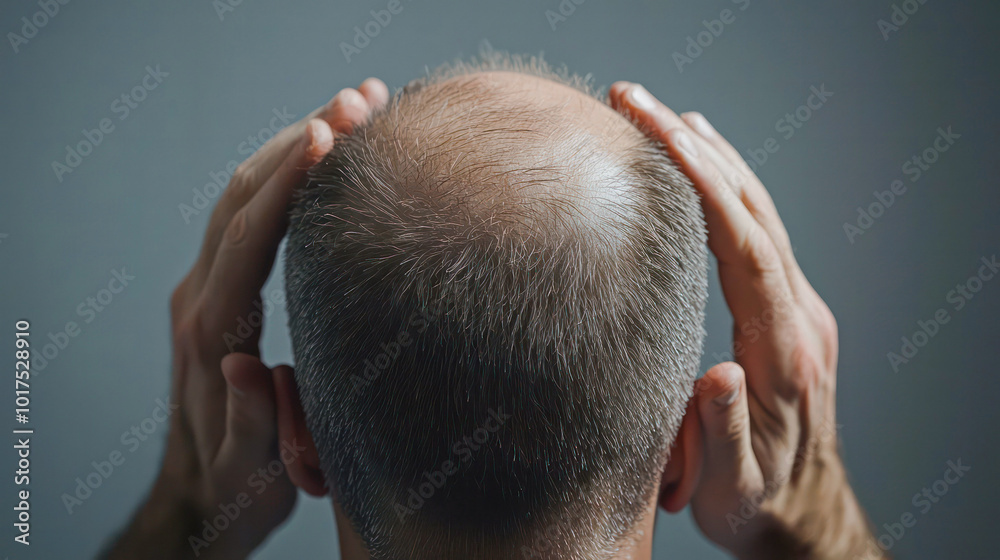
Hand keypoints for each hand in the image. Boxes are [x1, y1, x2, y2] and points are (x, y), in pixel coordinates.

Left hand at [104, 79, 387, 559]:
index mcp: (211, 333)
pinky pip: (247, 211)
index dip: (288, 183)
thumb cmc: (237, 487)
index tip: (332, 134)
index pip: (249, 238)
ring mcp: (204, 286)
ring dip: (293, 143)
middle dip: (301, 137)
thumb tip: (242, 363)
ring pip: (241, 192)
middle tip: (363, 99)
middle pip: (242, 193)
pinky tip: (324, 155)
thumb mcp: (251, 472)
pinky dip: (284, 171)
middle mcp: (200, 296)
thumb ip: (249, 421)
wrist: (200, 495)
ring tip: (355, 109)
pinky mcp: (217, 286)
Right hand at [610, 83, 878, 558]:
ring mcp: (797, 308)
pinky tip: (704, 164)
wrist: (803, 518)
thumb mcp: (737, 489)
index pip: (744, 246)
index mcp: (787, 351)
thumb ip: (727, 434)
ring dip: (711, 156)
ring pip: (757, 212)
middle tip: (636, 100)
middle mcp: (800, 316)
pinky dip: (725, 188)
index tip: (663, 134)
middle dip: (694, 146)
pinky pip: (755, 231)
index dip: (704, 185)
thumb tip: (718, 374)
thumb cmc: (760, 505)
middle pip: (750, 210)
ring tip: (663, 115)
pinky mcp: (786, 309)